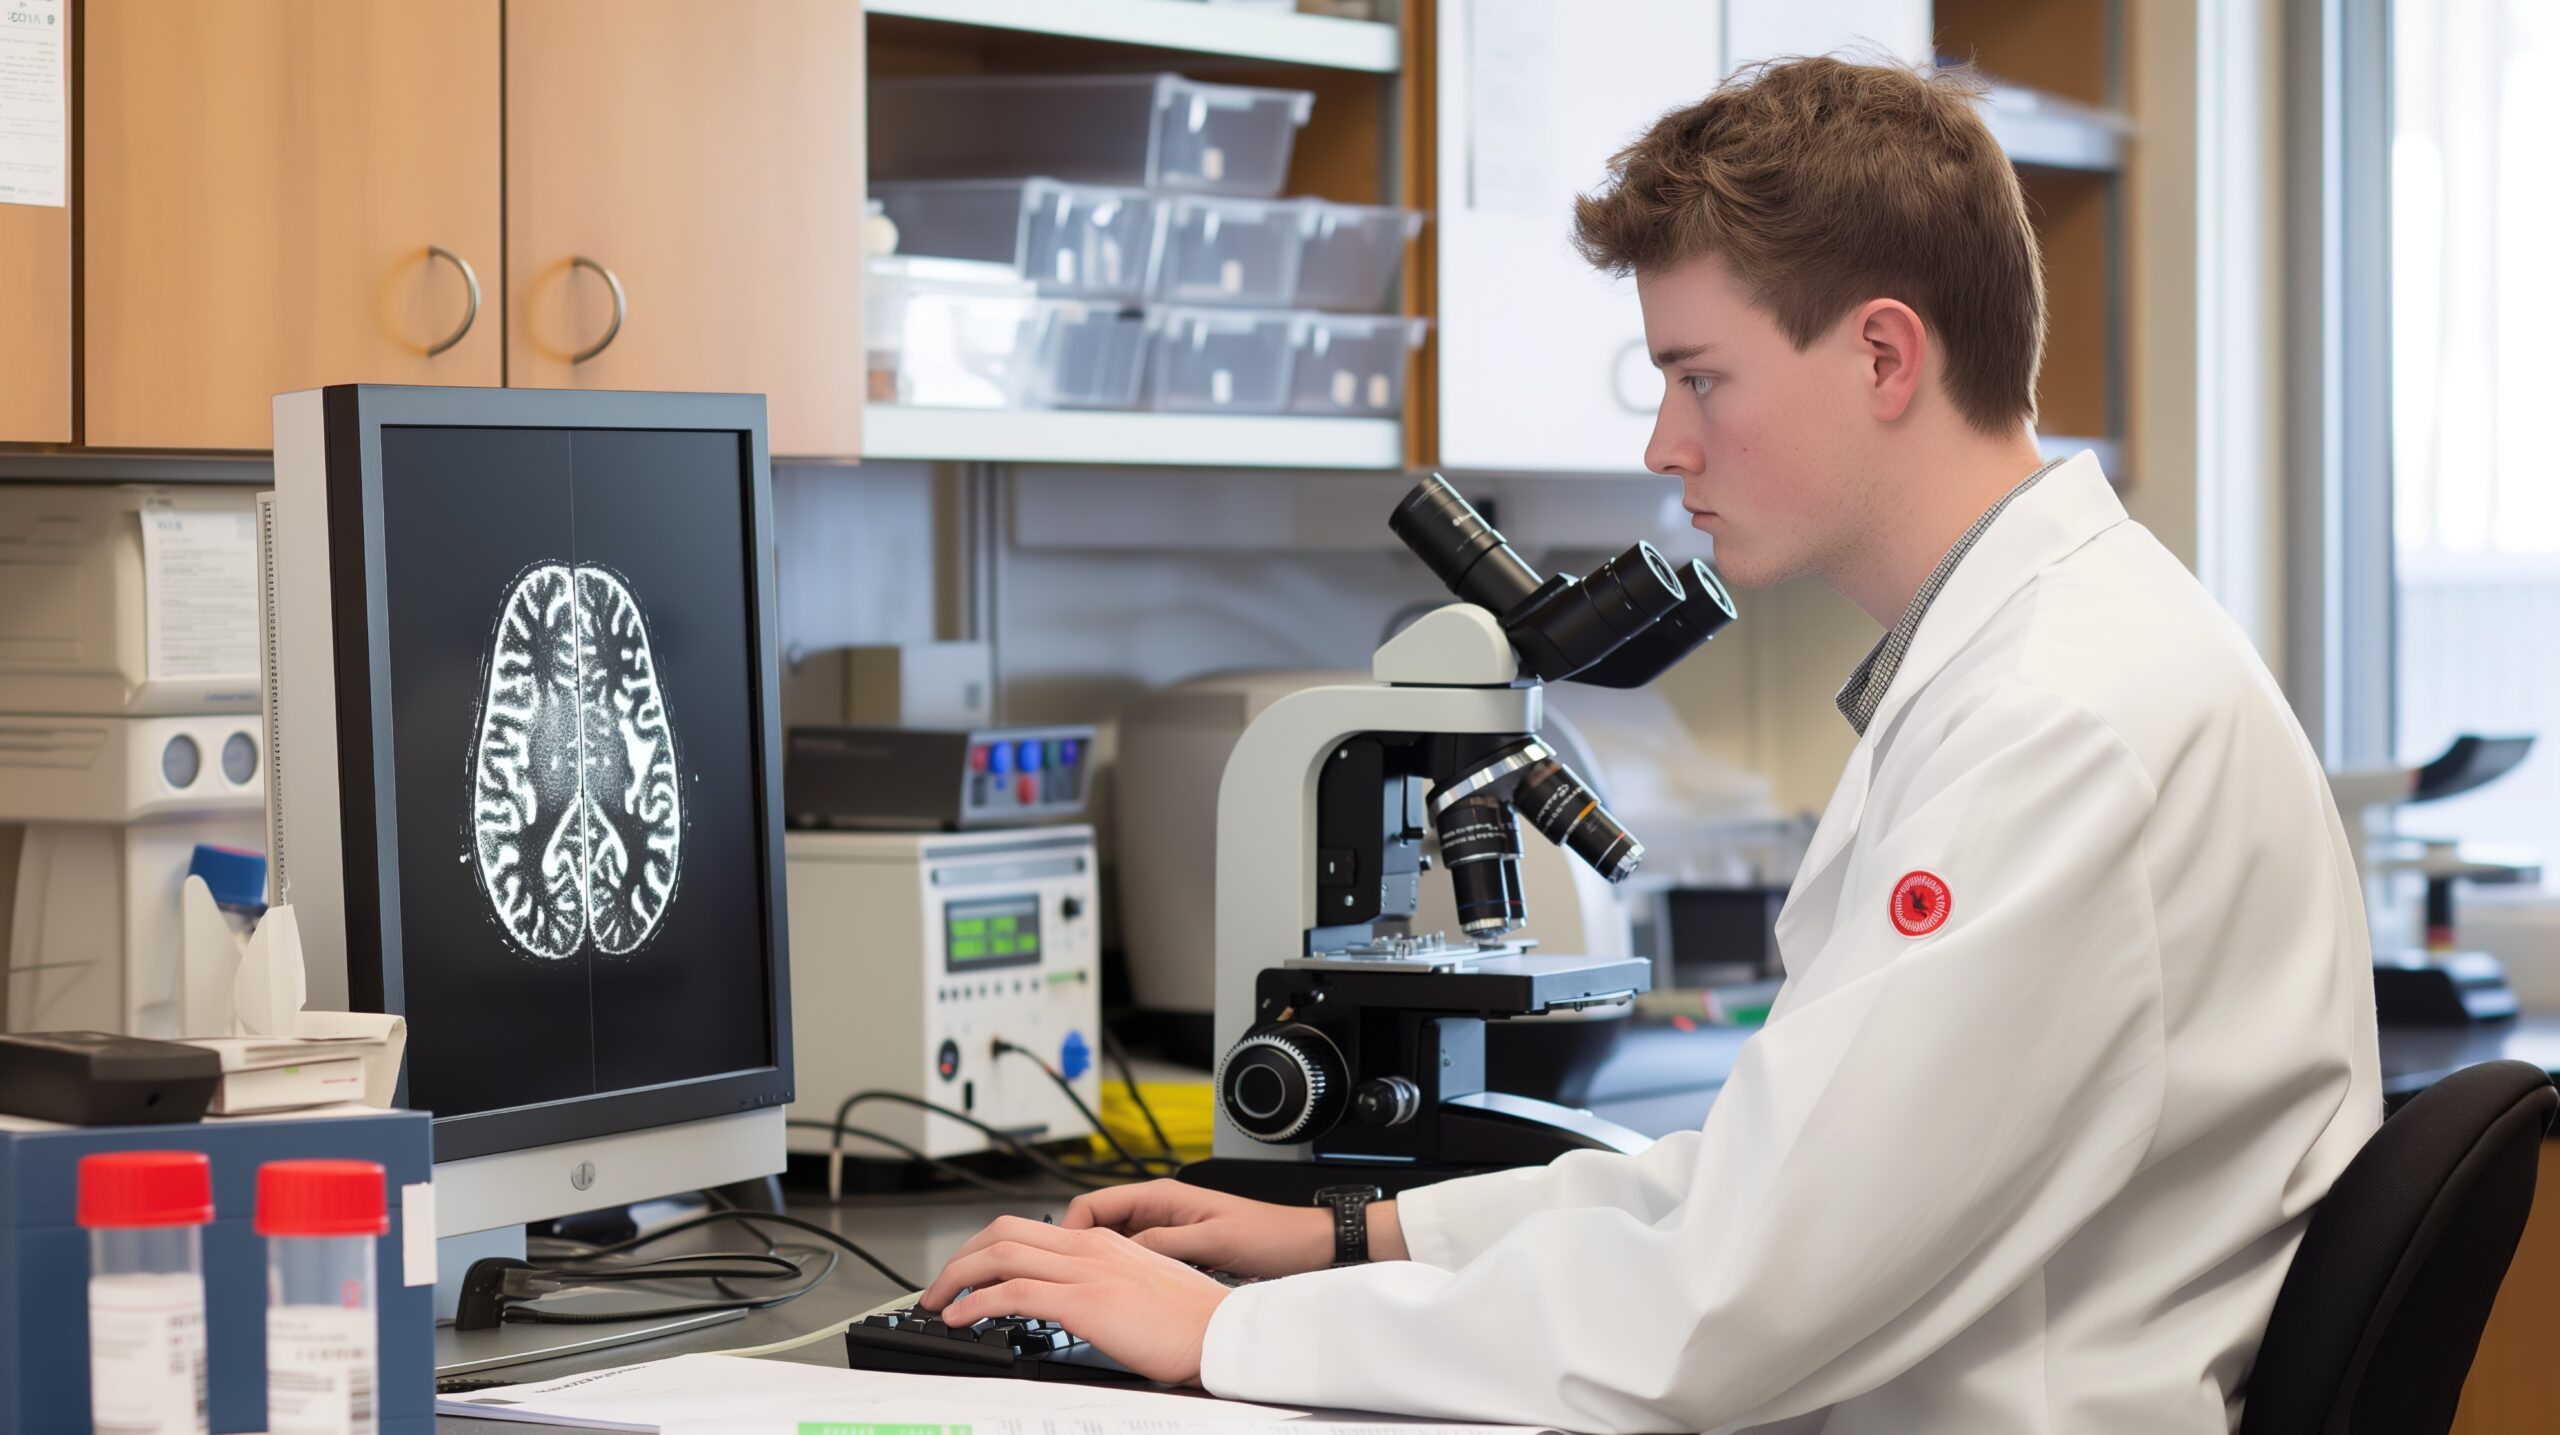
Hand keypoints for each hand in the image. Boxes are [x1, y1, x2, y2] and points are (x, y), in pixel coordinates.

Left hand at [919, 1215, 1231, 1385]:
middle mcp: (1089, 1246)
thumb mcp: (1140, 1284)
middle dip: (960, 1258)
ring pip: (1000, 1256)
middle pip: (1003, 1233)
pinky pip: (1013, 1294)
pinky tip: (960, 1318)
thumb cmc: (1190, 1319)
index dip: (984, 1248)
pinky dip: (976, 1303)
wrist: (1221, 1331)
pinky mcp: (1085, 1301)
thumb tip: (1077, 1300)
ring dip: (956, 1278)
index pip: (1026, 1228)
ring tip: (936, 1304)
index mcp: (1101, 1240)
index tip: (966, 1273)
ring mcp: (1086, 1271)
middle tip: (940, 1287)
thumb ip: (1106, 1281)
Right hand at [1061, 1178, 1338, 1277]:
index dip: (1069, 1230)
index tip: (1058, 1259)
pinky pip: (1133, 1259)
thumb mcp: (1212, 1240)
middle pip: (1095, 1225)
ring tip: (1080, 1291)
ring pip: (1110, 1245)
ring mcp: (1165, 1230)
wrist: (1302, 1246)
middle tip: (1058, 1279)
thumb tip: (1120, 1250)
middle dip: (1073, 1249)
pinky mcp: (1174, 1250)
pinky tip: (1115, 1296)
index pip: (1093, 1204)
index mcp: (1162, 1197)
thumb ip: (1165, 1242)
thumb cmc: (1267, 1235)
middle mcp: (1158, 1209)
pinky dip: (1118, 1274)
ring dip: (1094, 1264)